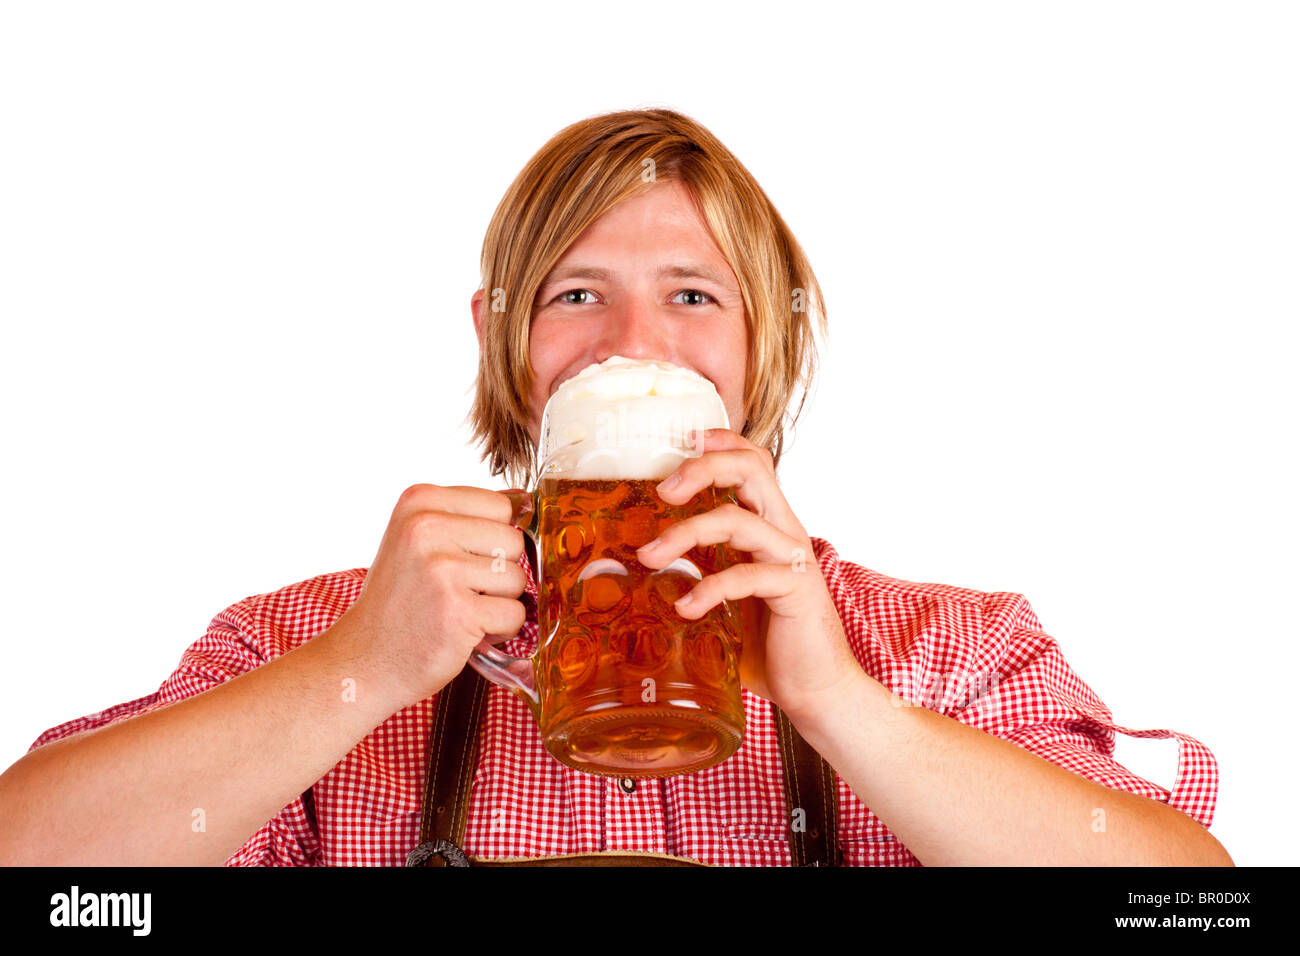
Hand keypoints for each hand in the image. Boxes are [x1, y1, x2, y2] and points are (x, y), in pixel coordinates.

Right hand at [335, 484, 528, 709]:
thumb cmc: (401, 599)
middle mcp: (427, 528)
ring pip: (518, 579)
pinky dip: (501, 630)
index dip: (492, 540)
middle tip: (461, 591)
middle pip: (512, 541)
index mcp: (419, 501)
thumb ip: (464, 518)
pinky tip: (468, 632)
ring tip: (461, 611)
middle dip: (499, 572)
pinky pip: (514, 614)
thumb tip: (527, 503)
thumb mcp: (416, 538)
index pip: (501, 505)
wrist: (364, 659)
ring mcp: (442, 570)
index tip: (461, 560)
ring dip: (499, 602)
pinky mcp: (458, 610)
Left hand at [634, 429, 860, 719]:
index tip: (679, 442)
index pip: (752, 461)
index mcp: (769, 524)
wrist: (817, 689)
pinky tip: (686, 608)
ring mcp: (792, 559)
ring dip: (686, 533)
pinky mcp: (795, 592)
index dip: (720, 441)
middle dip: (702, 468)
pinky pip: (748, 575)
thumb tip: (637, 566)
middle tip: (661, 491)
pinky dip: (711, 588)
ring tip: (650, 558)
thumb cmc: (769, 642)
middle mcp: (784, 531)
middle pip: (751, 468)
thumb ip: (701, 570)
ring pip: (738, 520)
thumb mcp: (728, 594)